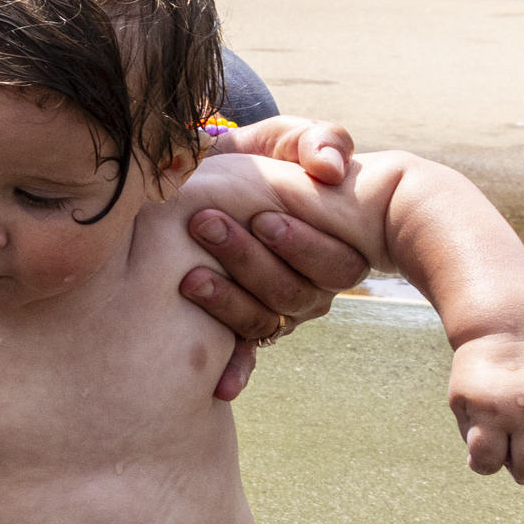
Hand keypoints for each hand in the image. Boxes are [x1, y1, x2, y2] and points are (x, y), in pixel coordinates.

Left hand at [178, 124, 370, 396]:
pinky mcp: (239, 328)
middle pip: (292, 294)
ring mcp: (273, 311)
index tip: (263, 218)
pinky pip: (243, 357)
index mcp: (331, 249)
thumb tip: (330, 167)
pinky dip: (234, 370)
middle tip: (205, 225)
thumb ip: (319, 141)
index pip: (335, 264)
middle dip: (249, 262)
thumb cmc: (266, 158)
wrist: (215, 179)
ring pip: (261, 322)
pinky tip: (220, 384)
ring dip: (227, 303)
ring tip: (189, 276)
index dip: (302, 245)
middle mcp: (308, 288)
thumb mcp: (290, 140)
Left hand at [447, 331, 523, 480]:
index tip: (484, 452)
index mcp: (488, 411)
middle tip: (516, 454)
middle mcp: (523, 411)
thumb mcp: (461, 400)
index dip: (483, 464)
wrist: (510, 335)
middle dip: (520, 471)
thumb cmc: (481, 375)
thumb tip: (483, 466)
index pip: (488, 462)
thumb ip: (471, 436)